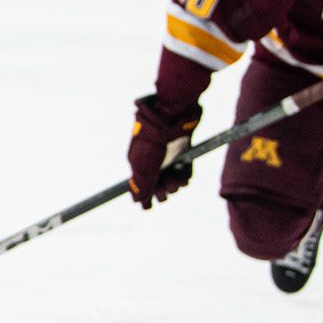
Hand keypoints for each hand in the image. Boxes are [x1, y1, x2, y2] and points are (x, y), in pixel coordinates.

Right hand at [127, 93, 201, 208]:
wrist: (170, 115)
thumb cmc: (152, 141)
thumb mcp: (143, 166)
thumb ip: (141, 184)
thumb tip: (137, 201)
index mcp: (139, 163)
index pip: (141, 185)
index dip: (146, 196)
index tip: (150, 206)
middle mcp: (154, 160)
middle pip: (158, 183)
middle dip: (162, 191)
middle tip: (165, 192)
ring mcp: (169, 155)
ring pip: (172, 177)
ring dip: (175, 184)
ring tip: (176, 182)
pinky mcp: (184, 151)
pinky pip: (185, 169)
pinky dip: (185, 175)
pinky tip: (184, 177)